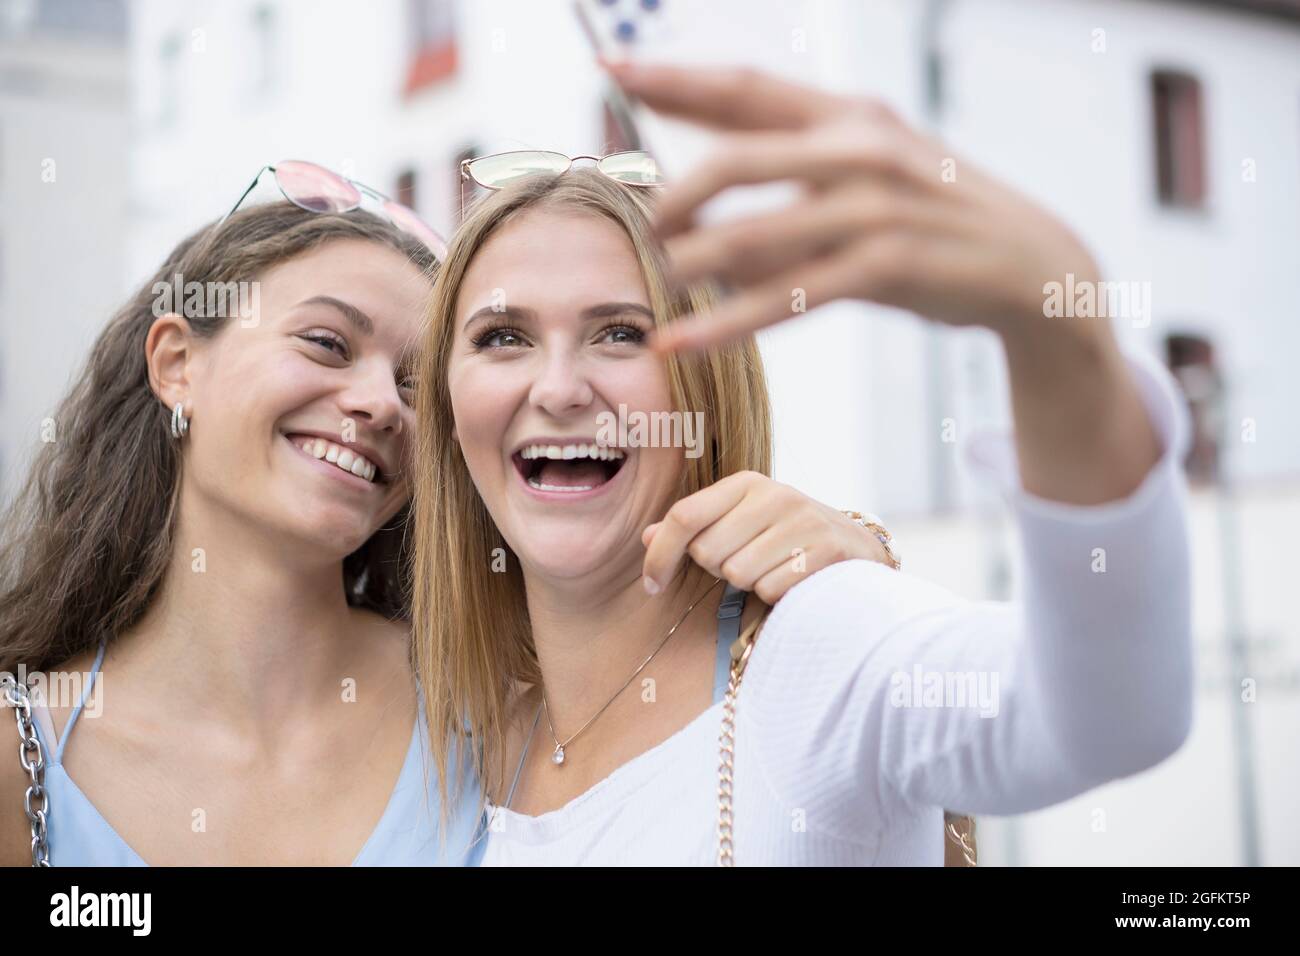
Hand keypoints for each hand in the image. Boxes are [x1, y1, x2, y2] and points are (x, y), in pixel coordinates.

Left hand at [603, 61, 1105, 353]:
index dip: (675, 78)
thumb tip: (708, 190)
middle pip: (735, 158)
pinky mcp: (888, 264)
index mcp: (850, 115)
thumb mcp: (871, 173)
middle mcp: (858, 148)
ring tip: (653, 283)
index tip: (610, 69)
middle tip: (638, 225)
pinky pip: (790, 295)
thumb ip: (794, 174)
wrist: (1034, 265)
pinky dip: (730, 322)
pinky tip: (686, 341)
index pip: (748, 87)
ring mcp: (876, 205)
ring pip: (754, 232)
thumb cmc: (936, 217)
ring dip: (692, 262)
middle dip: (673, 194)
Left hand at [641, 471, 891, 604]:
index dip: (659, 555)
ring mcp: (804, 521)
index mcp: (746, 483)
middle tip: (745, 563)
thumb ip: (693, 528)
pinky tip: (792, 579)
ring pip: (739, 574)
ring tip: (771, 569)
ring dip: (749, 584)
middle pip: (708, 552)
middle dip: (719, 569)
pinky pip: (771, 589)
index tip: (650, 584)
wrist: (857, 548)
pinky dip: (775, 594)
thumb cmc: (783, 538)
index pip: (684, 516)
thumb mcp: (738, 522)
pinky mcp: (827, 550)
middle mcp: (775, 494)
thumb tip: (646, 537)